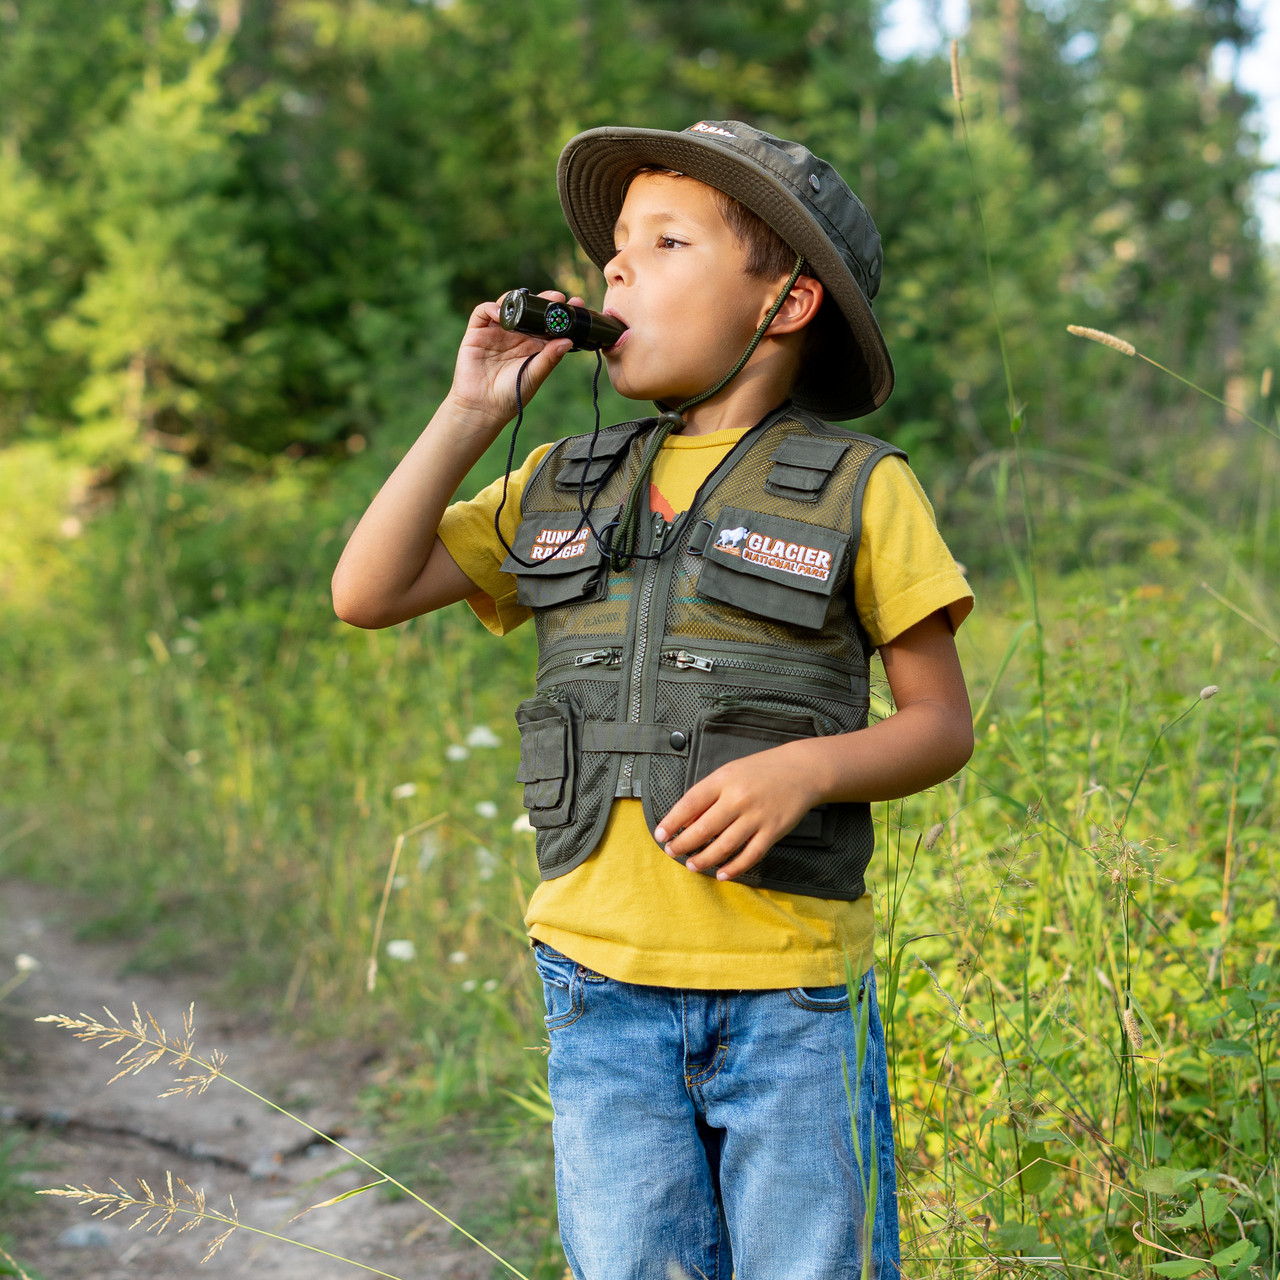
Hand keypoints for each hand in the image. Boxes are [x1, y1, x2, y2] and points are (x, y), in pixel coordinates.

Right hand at [446, 290, 584, 431]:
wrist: (483, 407)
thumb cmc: (512, 395)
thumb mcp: (535, 375)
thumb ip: (549, 358)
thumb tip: (569, 340)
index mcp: (534, 344)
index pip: (549, 323)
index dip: (561, 313)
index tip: (576, 304)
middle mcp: (517, 335)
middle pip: (530, 310)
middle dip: (544, 301)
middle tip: (557, 299)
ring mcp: (497, 331)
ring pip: (508, 306)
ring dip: (519, 299)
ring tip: (530, 300)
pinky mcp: (477, 332)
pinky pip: (483, 312)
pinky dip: (492, 308)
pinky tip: (501, 313)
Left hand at [653, 742, 824, 881]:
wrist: (802, 770)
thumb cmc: (761, 771)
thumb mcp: (729, 772)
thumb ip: (708, 793)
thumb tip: (686, 820)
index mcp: (724, 780)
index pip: (690, 804)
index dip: (672, 822)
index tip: (660, 835)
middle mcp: (738, 799)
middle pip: (703, 829)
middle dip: (683, 844)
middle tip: (672, 853)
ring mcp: (756, 816)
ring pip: (723, 846)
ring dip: (704, 859)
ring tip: (692, 865)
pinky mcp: (773, 831)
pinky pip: (750, 855)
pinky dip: (734, 868)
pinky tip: (721, 874)